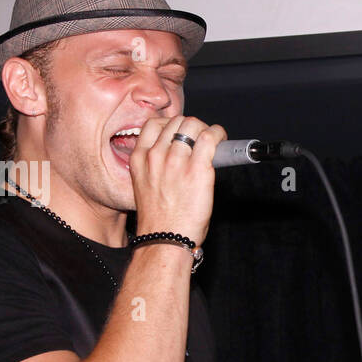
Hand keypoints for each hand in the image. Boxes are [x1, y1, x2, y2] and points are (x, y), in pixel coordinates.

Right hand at [129, 115, 227, 246]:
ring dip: (205, 130)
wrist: (165, 240)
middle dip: (191, 127)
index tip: (182, 132)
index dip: (171, 124)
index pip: (153, 124)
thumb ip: (157, 166)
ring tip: (212, 141)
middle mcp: (155, 156)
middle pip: (176, 121)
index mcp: (139, 159)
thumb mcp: (146, 185)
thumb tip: (178, 153)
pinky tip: (222, 140)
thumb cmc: (159, 220)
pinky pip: (210, 138)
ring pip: (193, 125)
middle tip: (200, 139)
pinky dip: (218, 135)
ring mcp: (176, 161)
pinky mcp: (197, 169)